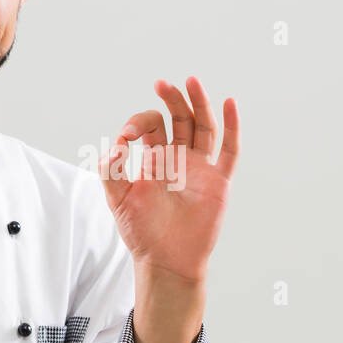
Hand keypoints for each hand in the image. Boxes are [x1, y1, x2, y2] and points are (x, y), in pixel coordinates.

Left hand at [98, 77, 239, 283]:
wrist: (166, 261)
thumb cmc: (142, 232)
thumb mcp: (118, 199)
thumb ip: (111, 171)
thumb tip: (116, 145)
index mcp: (156, 158)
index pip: (152, 126)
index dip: (139, 123)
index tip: (127, 137)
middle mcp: (180, 158)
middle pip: (181, 118)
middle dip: (172, 99)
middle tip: (161, 84)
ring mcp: (201, 168)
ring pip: (204, 127)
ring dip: (200, 103)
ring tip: (192, 81)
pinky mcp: (219, 181)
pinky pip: (230, 150)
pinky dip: (232, 126)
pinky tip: (229, 104)